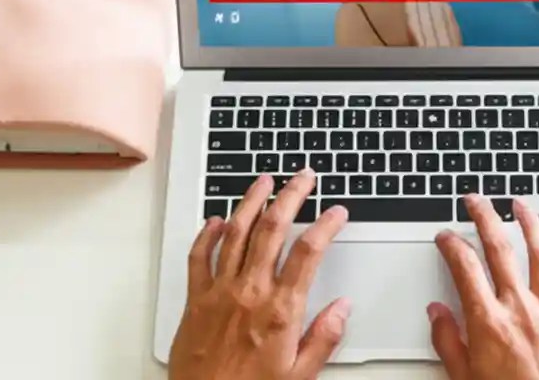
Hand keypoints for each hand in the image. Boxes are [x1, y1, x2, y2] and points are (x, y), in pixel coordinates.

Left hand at [170, 169, 350, 379]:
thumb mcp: (300, 375)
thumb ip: (324, 338)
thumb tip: (342, 307)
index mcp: (281, 310)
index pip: (309, 252)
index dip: (326, 225)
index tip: (336, 212)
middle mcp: (250, 293)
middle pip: (272, 229)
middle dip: (291, 196)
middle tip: (303, 177)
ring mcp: (220, 292)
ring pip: (235, 232)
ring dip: (251, 201)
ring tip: (264, 181)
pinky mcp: (195, 300)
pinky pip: (199, 256)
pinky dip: (207, 234)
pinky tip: (216, 220)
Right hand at [429, 195, 538, 379]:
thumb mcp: (464, 379)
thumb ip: (448, 341)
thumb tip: (436, 312)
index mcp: (489, 322)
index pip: (464, 267)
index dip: (451, 244)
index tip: (445, 236)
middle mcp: (520, 309)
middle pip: (500, 248)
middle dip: (484, 216)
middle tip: (475, 200)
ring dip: (530, 223)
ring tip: (520, 205)